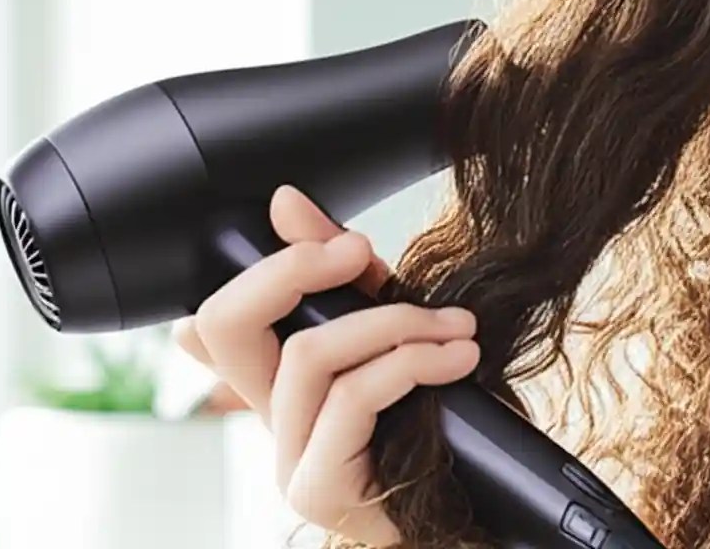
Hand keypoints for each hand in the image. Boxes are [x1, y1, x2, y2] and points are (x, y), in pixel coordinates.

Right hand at [171, 184, 479, 545]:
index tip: (345, 241)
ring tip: (456, 327)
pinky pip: (351, 399)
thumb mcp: (402, 330)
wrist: (489, 507)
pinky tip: (457, 360)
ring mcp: (289, 457)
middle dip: (293, 269)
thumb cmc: (447, 424)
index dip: (265, 263)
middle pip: (224, 325)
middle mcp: (272, 417)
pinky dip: (409, 364)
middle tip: (361, 251)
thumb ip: (352, 277)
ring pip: (307, 354)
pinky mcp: (317, 489)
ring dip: (393, 322)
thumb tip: (286, 203)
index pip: (219, 314)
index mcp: (282, 378)